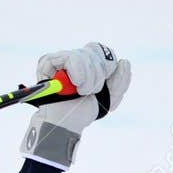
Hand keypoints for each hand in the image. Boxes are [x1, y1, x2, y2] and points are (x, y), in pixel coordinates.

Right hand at [21, 42, 131, 168]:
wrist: (66, 123)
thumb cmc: (84, 111)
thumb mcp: (110, 98)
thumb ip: (121, 80)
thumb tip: (124, 61)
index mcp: (88, 63)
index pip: (101, 49)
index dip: (107, 64)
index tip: (104, 81)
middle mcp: (74, 58)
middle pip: (94, 50)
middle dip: (98, 75)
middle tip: (92, 91)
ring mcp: (61, 59)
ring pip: (83, 55)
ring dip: (88, 78)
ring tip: (82, 92)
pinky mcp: (48, 63)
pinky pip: (69, 57)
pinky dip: (77, 72)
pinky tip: (75, 84)